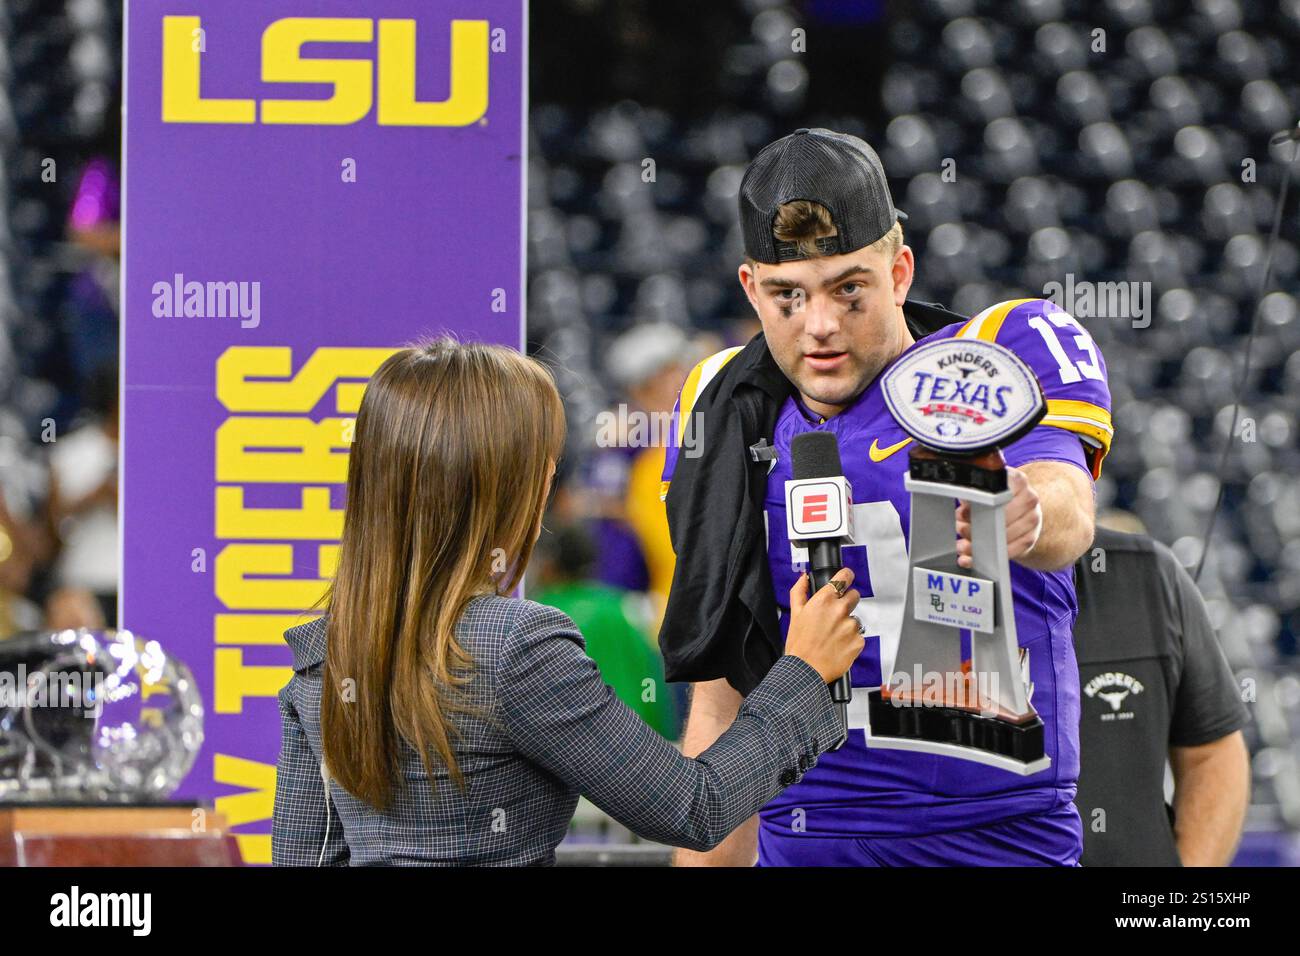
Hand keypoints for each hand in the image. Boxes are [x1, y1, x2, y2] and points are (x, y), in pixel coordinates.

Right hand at [784, 567, 864, 683]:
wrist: (806, 671)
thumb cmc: (799, 645)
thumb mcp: (795, 614)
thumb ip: (800, 591)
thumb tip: (804, 578)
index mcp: (824, 600)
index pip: (844, 577)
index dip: (846, 576)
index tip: (847, 578)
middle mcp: (839, 610)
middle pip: (854, 595)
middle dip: (846, 602)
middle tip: (834, 616)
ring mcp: (851, 626)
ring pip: (856, 618)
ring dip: (847, 625)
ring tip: (833, 636)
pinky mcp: (858, 641)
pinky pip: (859, 636)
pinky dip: (851, 640)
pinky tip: (838, 646)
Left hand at [955, 466, 1041, 568]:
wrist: (1021, 510)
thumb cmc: (997, 499)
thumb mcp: (984, 491)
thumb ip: (972, 496)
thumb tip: (962, 511)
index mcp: (1017, 481)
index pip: (998, 493)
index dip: (977, 505)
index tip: (962, 514)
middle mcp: (1029, 499)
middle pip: (1002, 516)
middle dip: (977, 526)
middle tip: (960, 529)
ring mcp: (1032, 519)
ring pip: (1005, 536)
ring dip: (980, 544)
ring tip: (963, 545)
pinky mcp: (1030, 538)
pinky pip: (1008, 551)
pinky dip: (987, 557)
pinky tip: (971, 559)